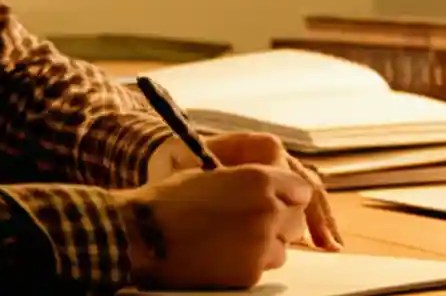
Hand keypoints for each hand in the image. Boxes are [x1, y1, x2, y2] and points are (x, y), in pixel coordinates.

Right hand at [148, 132, 342, 250]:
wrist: (142, 234)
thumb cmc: (171, 201)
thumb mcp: (217, 174)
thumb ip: (253, 181)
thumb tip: (276, 190)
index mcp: (260, 178)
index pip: (302, 190)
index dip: (289, 197)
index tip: (279, 203)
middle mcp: (268, 209)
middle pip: (296, 221)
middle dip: (280, 223)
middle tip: (252, 225)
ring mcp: (261, 242)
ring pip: (283, 249)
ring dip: (266, 246)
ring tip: (233, 241)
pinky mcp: (250, 272)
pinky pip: (264, 269)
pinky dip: (249, 265)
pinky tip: (223, 257)